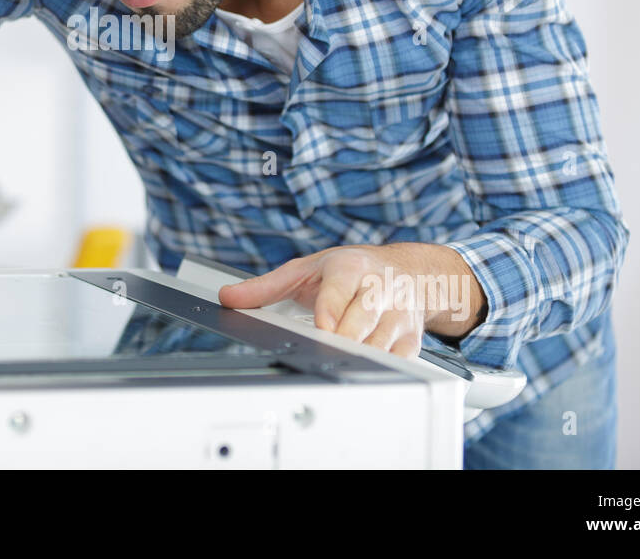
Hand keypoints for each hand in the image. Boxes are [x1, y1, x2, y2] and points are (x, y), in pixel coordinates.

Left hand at [218, 243, 486, 358]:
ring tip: (339, 365)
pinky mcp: (411, 338)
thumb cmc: (352, 270)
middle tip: (323, 353)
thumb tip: (228, 297)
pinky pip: (399, 359)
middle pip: (363, 319)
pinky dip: (382, 369)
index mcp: (349, 268)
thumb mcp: (305, 269)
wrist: (408, 272)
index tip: (323, 328)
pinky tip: (364, 372)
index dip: (332, 310)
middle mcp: (378, 288)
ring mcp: (398, 314)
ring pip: (381, 343)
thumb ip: (265, 286)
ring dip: (359, 357)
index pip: (340, 290)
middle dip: (343, 339)